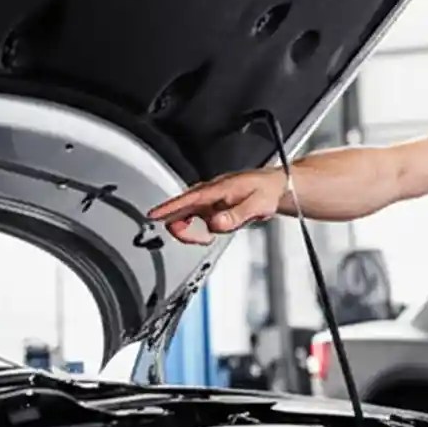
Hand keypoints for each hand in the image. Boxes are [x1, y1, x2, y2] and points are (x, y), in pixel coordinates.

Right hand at [147, 169, 285, 243]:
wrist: (274, 186)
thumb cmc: (266, 191)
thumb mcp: (257, 205)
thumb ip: (236, 215)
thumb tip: (216, 224)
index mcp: (217, 190)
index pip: (188, 199)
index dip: (168, 208)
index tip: (153, 216)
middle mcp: (209, 193)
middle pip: (180, 210)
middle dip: (182, 229)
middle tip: (201, 240)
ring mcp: (208, 200)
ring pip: (186, 216)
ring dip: (191, 231)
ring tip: (208, 238)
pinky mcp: (210, 206)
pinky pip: (195, 219)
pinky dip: (198, 229)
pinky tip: (211, 232)